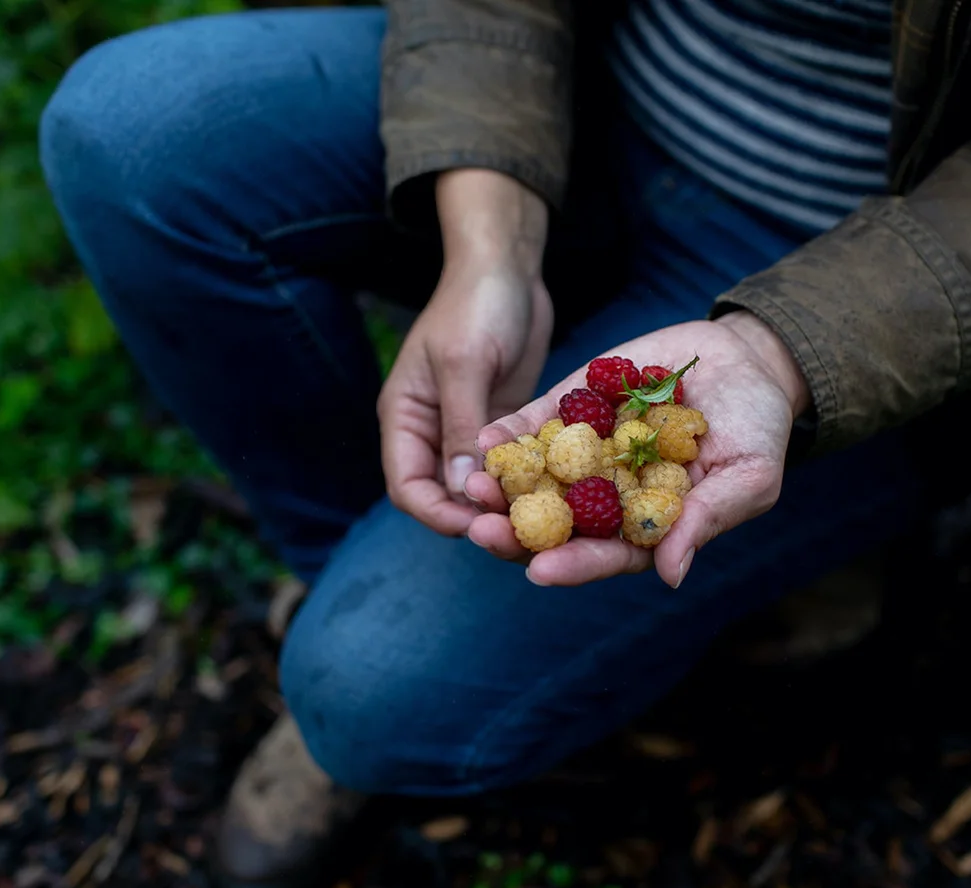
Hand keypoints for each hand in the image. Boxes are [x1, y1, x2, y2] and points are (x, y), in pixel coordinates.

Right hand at [377, 170, 552, 535]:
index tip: (479, 526)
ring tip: (548, 527)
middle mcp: (433, 431)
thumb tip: (460, 487)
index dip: (438, 514)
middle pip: (446, 497)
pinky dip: (532, 483)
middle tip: (523, 538)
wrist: (507, 266)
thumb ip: (462, 424)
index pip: (408, 486)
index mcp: (405, 417)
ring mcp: (470, 430)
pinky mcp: (505, 425)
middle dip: (479, 519)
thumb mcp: (466, 361)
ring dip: (510, 507)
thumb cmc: (476, 302)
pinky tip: (565, 499)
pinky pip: (514, 467)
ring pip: (484, 488)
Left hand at [464, 311, 808, 586]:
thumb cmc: (758, 429)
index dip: (572, 565)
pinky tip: (484, 438)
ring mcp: (586, 451)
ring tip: (472, 488)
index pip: (603, 554)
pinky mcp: (573, 407)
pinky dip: (508, 435)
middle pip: (553, 526)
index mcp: (644, 527)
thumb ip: (706, 520)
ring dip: (500, 487)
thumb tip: (669, 576)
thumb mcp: (748, 477)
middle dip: (515, 533)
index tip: (539, 571)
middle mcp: (607, 496)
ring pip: (533, 479)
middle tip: (482, 532)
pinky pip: (534, 425)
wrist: (748, 359)